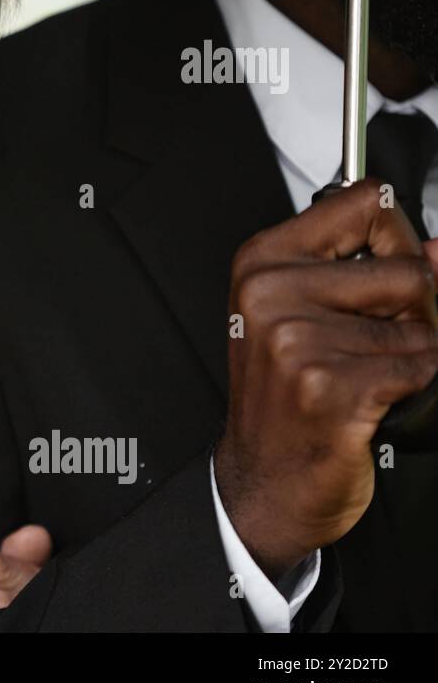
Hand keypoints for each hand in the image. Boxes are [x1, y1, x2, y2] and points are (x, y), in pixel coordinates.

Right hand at [217, 178, 437, 580]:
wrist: (266, 480)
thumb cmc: (286, 400)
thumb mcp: (304, 315)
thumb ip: (367, 269)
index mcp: (262, 262)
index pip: (364, 202)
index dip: (395, 237)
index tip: (383, 271)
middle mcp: (270, 294)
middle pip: (407, 267)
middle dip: (413, 309)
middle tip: (371, 342)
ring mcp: (297, 340)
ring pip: (421, 323)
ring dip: (411, 354)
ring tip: (364, 374)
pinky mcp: (329, 384)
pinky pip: (422, 365)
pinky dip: (414, 386)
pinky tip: (371, 400)